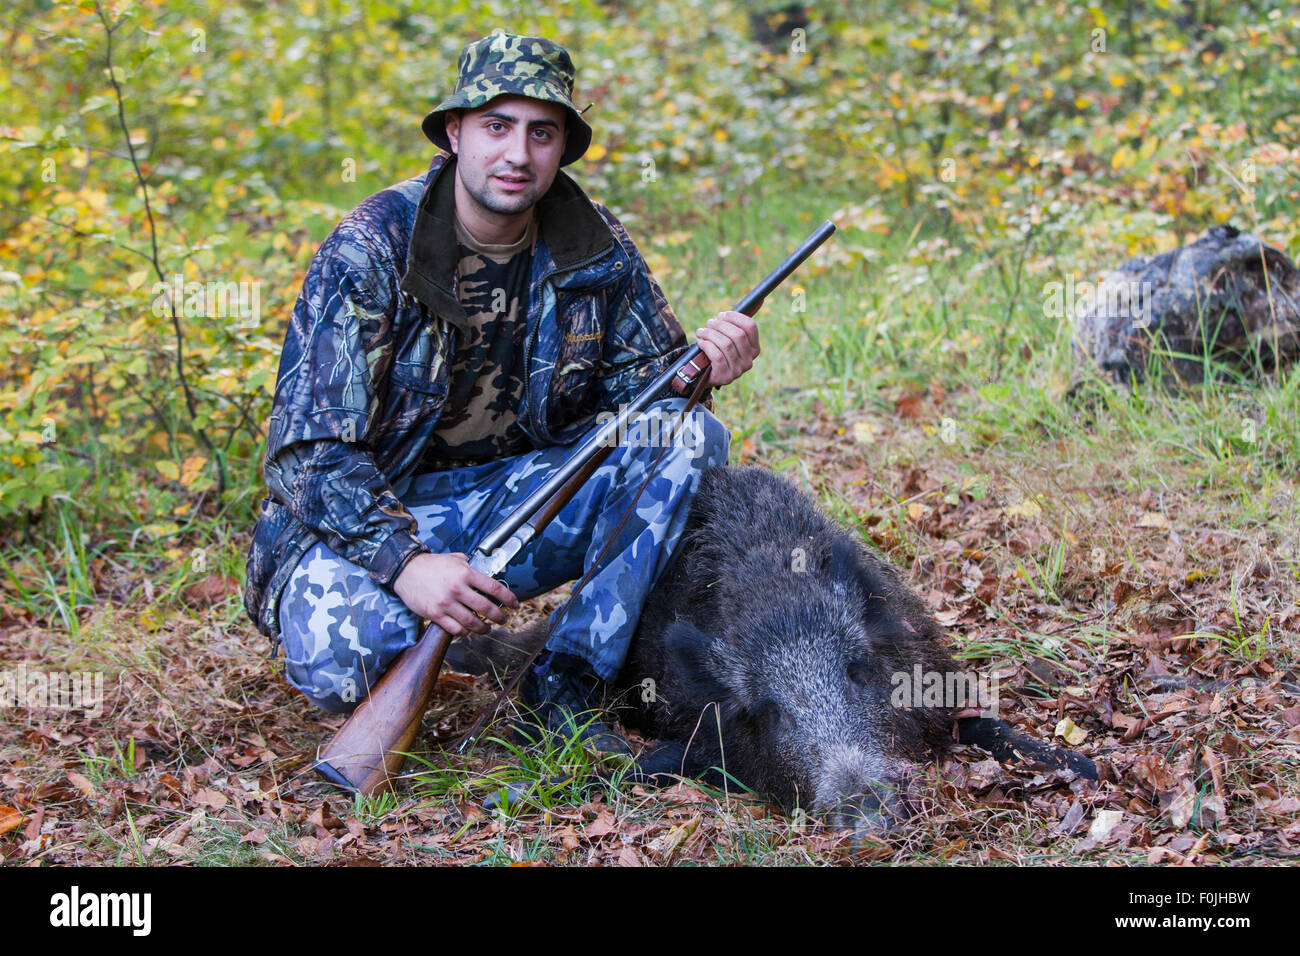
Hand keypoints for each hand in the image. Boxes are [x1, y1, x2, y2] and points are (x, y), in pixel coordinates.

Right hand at [393, 552, 519, 635]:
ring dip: (483, 628)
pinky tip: (467, 630)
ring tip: (487, 628)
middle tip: (503, 619)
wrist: (406, 571)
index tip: (514, 604)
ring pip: (472, 622)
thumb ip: (472, 567)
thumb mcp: (456, 559)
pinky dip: (464, 632)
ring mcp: (446, 603)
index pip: (495, 588)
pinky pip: (455, 629)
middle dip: (500, 617)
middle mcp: (457, 588)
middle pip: (487, 608)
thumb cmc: (432, 565)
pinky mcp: (435, 614)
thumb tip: (488, 575)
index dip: (509, 599)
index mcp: (465, 573)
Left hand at [695, 310, 759, 386]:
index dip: (735, 317)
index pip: (751, 327)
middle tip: (709, 322)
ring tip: (701, 331)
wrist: (705, 375)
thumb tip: (759, 300)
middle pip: (737, 334)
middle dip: (720, 325)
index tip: (721, 315)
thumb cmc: (718, 351)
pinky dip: (706, 345)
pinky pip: (716, 355)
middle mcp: (749, 360)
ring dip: (710, 334)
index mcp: (754, 349)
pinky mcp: (725, 376)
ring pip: (726, 344)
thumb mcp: (728, 338)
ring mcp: (738, 370)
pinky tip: (701, 342)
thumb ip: (738, 323)